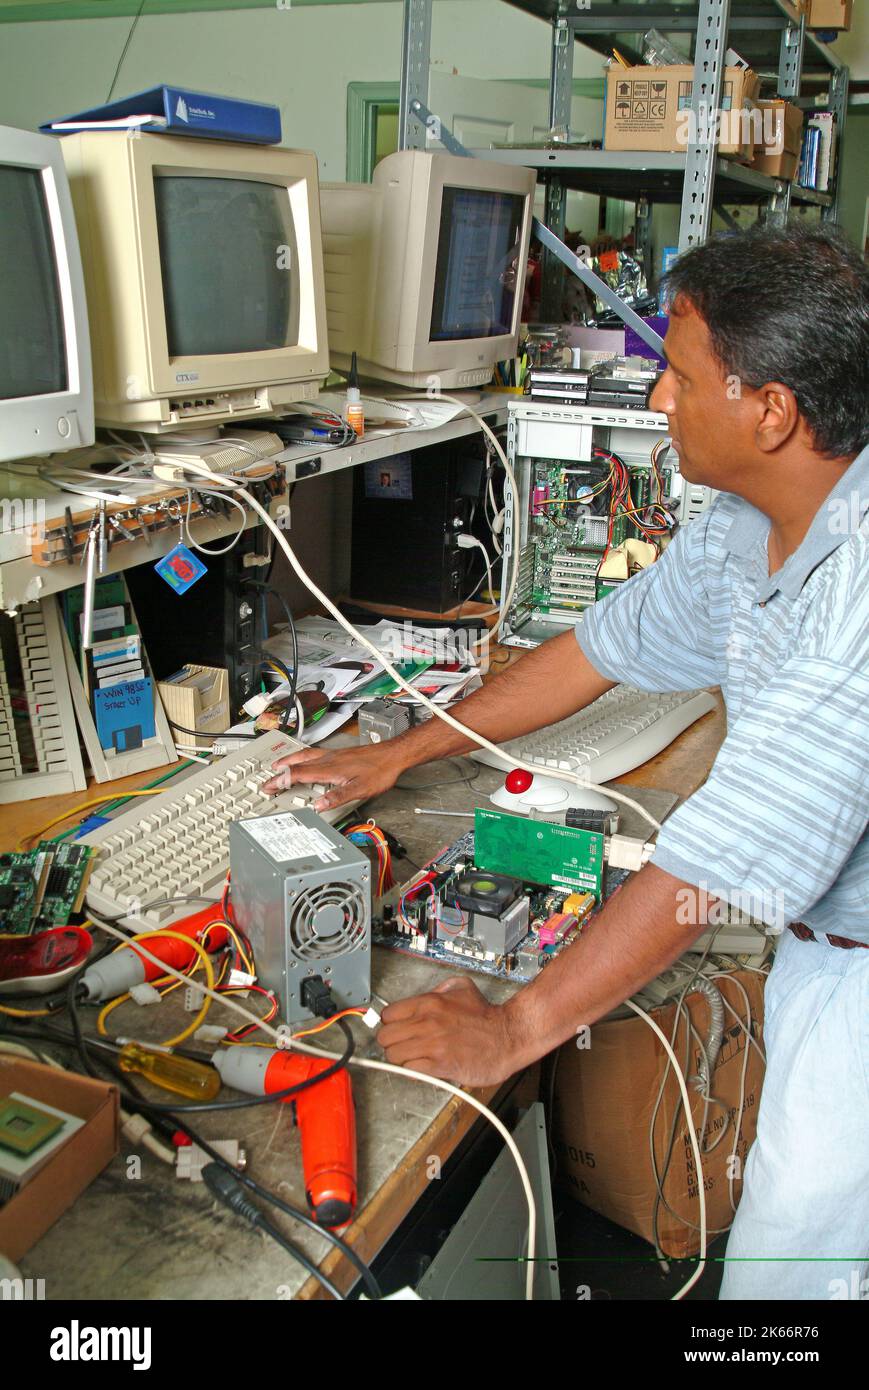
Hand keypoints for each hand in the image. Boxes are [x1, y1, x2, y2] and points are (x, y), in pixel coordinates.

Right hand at [262, 741, 405, 812]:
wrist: (393, 755)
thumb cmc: (380, 771)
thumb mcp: (360, 789)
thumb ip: (337, 797)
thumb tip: (318, 805)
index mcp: (329, 769)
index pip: (298, 774)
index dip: (281, 781)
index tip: (268, 786)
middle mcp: (329, 759)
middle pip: (298, 763)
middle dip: (280, 770)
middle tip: (267, 775)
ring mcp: (334, 754)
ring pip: (306, 755)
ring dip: (290, 760)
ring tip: (280, 764)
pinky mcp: (340, 753)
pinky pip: (315, 753)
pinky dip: (303, 756)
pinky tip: (307, 759)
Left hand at [377, 976, 519, 1086]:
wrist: (507, 1037)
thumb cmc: (486, 1017)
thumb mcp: (463, 988)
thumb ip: (441, 988)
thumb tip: (427, 994)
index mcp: (429, 1003)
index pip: (388, 1014)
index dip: (391, 1023)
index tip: (397, 1028)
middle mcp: (427, 1022)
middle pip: (385, 1036)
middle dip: (392, 1042)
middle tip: (402, 1044)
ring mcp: (432, 1045)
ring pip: (393, 1055)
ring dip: (401, 1058)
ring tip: (413, 1057)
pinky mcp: (440, 1065)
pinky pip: (410, 1070)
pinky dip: (413, 1070)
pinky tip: (424, 1066)